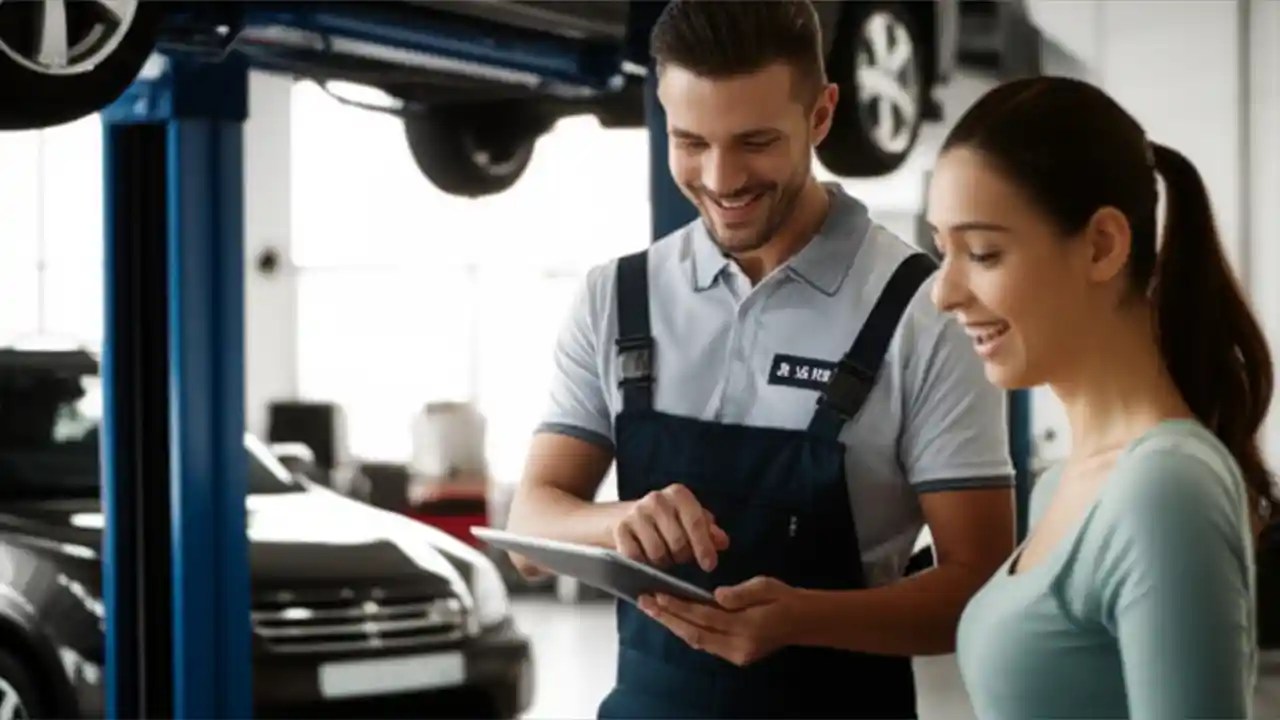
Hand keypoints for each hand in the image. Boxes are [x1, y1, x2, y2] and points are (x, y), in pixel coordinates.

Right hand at [613, 484, 728, 570]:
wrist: (618, 517)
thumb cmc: (662, 520)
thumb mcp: (687, 520)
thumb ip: (707, 530)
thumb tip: (722, 541)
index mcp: (678, 495)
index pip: (696, 523)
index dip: (704, 547)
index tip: (709, 566)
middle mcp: (657, 499)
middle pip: (678, 542)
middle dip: (681, 557)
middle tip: (678, 556)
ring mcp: (636, 513)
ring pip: (658, 553)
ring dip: (662, 562)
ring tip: (661, 556)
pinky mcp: (620, 529)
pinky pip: (637, 557)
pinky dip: (643, 564)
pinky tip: (644, 558)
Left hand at [638, 576, 799, 666]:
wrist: (803, 621)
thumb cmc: (783, 598)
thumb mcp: (765, 585)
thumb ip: (740, 592)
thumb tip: (715, 595)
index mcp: (747, 626)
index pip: (704, 616)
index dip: (678, 606)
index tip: (657, 594)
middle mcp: (738, 646)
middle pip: (694, 633)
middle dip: (667, 618)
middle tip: (644, 602)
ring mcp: (736, 655)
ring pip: (697, 642)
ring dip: (673, 626)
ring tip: (653, 610)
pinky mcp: (736, 657)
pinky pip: (705, 644)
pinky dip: (688, 631)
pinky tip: (674, 619)